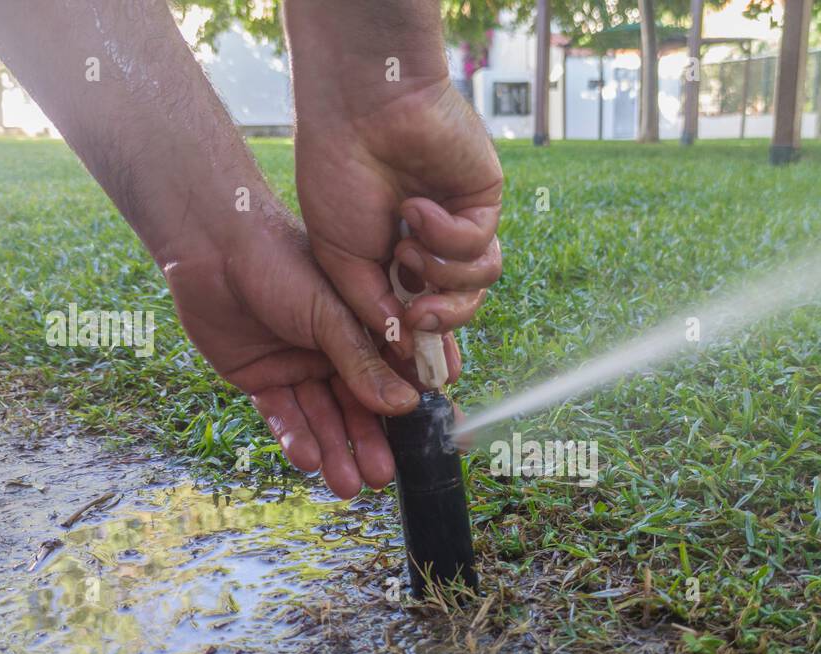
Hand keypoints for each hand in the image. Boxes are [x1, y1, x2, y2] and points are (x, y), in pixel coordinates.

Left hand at [161, 211, 461, 498]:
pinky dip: (296, 437)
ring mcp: (299, 367)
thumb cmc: (281, 264)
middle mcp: (334, 351)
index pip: (395, 376)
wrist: (212, 248)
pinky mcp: (262, 380)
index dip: (412, 410)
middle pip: (358, 406)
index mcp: (363, 328)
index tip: (430, 443)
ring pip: (322, 417)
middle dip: (369, 442)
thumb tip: (406, 406)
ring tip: (348, 484)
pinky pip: (283, 415)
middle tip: (382, 477)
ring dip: (335, 450)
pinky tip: (309, 460)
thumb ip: (363, 364)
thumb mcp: (331, 316)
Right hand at [287, 9, 503, 365]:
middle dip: (442, 321)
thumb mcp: (342, 261)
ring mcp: (460, 222)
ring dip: (443, 277)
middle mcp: (432, 245)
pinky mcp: (483, 202)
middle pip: (460, 307)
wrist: (358, 111)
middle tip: (416, 318)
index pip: (424, 315)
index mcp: (394, 260)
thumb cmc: (337, 176)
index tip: (421, 374)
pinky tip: (418, 208)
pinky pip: (481, 246)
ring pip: (479, 283)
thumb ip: (373, 311)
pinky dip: (447, 237)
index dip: (426, 344)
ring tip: (408, 250)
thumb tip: (403, 350)